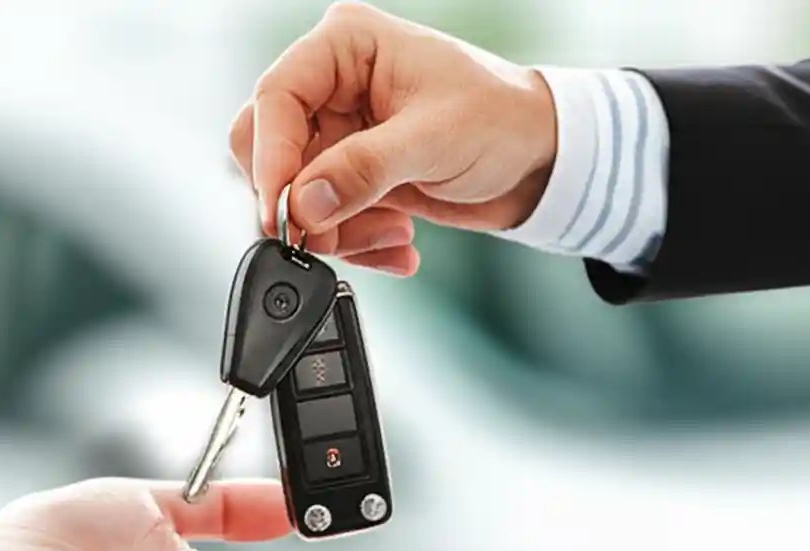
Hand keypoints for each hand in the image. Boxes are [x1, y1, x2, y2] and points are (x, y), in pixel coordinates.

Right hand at [230, 1, 556, 275]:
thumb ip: (363, 170)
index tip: (282, 211)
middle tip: (327, 234)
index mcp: (347, 45)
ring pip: (294, 193)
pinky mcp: (350, 174)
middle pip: (268, 147)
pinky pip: (322, 218)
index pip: (276, 96)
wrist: (541, 160)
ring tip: (391, 237)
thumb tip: (303, 204)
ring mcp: (339, 132)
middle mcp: (333, 85)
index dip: (272, 159)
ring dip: (335, 230)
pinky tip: (397, 244)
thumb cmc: (503, 118)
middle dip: (299, 202)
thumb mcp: (433, 139)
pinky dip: (352, 241)